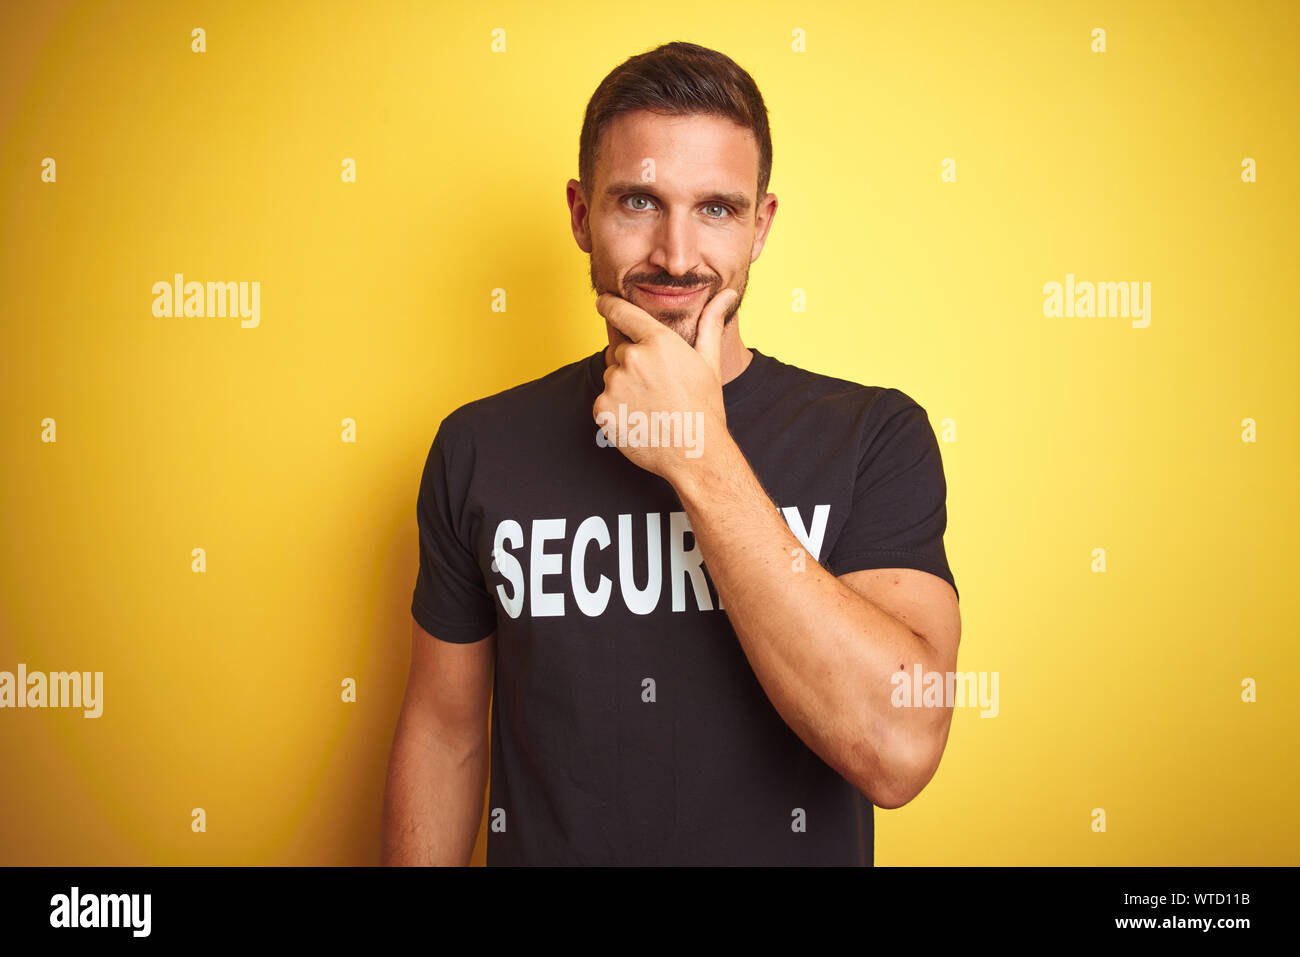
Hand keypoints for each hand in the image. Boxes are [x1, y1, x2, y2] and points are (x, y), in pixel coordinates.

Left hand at [593, 287, 738, 483]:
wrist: (695, 453)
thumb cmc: (704, 407)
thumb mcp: (709, 361)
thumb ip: (710, 322)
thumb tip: (726, 294)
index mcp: (658, 341)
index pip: (622, 313)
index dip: (609, 305)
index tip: (602, 301)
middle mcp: (633, 358)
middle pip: (620, 352)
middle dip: (633, 366)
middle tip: (657, 389)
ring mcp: (615, 384)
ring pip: (612, 378)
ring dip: (624, 389)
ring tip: (651, 407)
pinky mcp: (602, 408)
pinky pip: (603, 402)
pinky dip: (616, 411)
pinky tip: (639, 420)